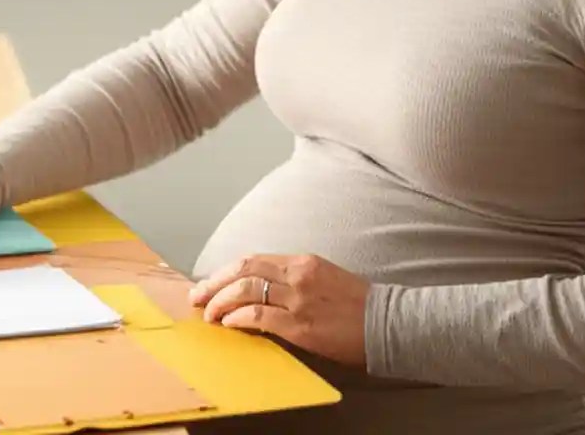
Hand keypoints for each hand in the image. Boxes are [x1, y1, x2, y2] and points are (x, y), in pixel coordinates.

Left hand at [189, 254, 370, 368]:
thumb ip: (293, 280)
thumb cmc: (358, 305)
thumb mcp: (324, 279)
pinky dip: (239, 318)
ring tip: (209, 313)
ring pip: (246, 290)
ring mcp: (298, 298)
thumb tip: (261, 292)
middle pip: (242, 270)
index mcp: (302, 261)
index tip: (210, 282)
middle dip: (214, 283)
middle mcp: (297, 274)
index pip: (252, 260)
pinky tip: (229, 323)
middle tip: (197, 297)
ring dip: (220, 301)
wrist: (388, 323)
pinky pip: (259, 316)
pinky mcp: (301, 324)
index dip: (226, 271)